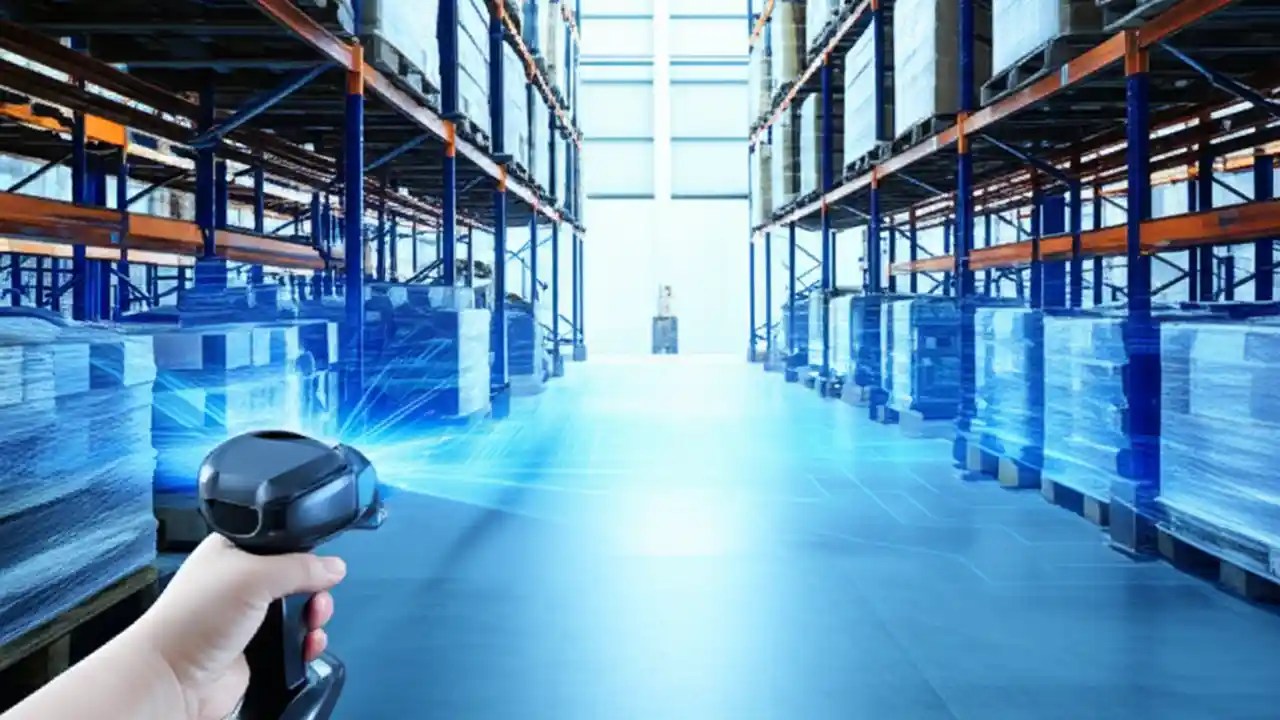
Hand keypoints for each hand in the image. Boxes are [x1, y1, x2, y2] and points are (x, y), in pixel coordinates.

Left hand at [134, 534, 346, 719]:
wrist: (174, 677)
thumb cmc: (198, 616)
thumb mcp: (254, 575)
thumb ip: (301, 567)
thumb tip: (337, 567)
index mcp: (233, 552)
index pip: (280, 541)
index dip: (303, 552)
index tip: (319, 565)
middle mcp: (241, 582)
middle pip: (297, 578)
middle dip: (316, 590)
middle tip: (317, 601)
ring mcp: (250, 618)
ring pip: (299, 611)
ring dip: (315, 617)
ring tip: (314, 624)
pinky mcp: (258, 649)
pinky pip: (295, 641)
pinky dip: (308, 643)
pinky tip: (310, 645)